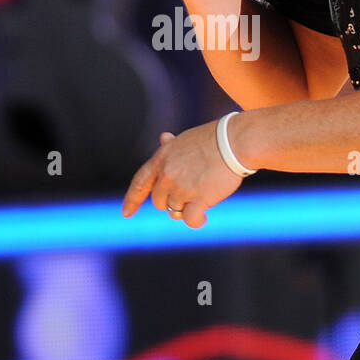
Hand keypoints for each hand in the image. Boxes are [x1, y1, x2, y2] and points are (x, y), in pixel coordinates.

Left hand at [122, 124, 243, 226]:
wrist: (234, 142)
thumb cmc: (215, 138)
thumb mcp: (186, 139)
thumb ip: (172, 146)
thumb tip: (162, 138)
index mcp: (162, 157)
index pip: (140, 182)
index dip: (132, 199)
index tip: (126, 213)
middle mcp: (167, 174)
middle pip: (159, 201)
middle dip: (171, 201)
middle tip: (190, 194)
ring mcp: (181, 187)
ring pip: (174, 211)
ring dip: (187, 208)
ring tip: (204, 197)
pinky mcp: (197, 199)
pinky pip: (190, 220)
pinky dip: (196, 221)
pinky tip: (203, 217)